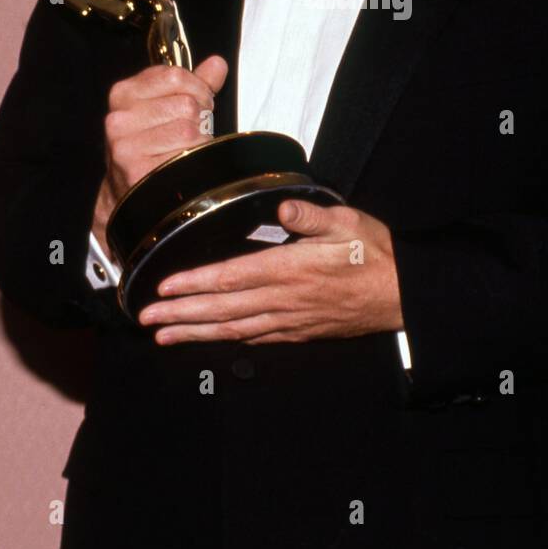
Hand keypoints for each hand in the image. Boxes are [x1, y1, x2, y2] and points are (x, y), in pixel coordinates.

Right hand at [92, 54, 227, 249]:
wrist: (128, 194)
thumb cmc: (153, 146)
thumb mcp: (167, 107)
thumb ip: (193, 84)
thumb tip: (218, 63)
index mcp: (124, 93)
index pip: (176, 74)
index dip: (197, 89)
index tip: (196, 103)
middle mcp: (119, 117)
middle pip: (186, 103)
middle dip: (200, 118)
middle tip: (192, 133)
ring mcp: (124, 144)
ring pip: (189, 129)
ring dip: (198, 142)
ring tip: (185, 150)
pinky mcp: (135, 169)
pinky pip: (185, 154)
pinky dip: (193, 160)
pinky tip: (181, 165)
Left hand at [137, 199, 404, 344]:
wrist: (403, 295)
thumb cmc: (375, 254)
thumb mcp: (347, 222)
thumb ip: (311, 217)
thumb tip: (282, 209)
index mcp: (289, 270)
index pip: (230, 278)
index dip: (194, 285)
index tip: (163, 288)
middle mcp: (283, 299)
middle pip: (222, 309)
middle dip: (180, 314)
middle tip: (145, 317)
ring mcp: (289, 320)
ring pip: (233, 329)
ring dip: (195, 333)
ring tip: (163, 335)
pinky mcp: (300, 331)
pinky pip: (256, 338)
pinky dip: (228, 339)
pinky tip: (211, 339)